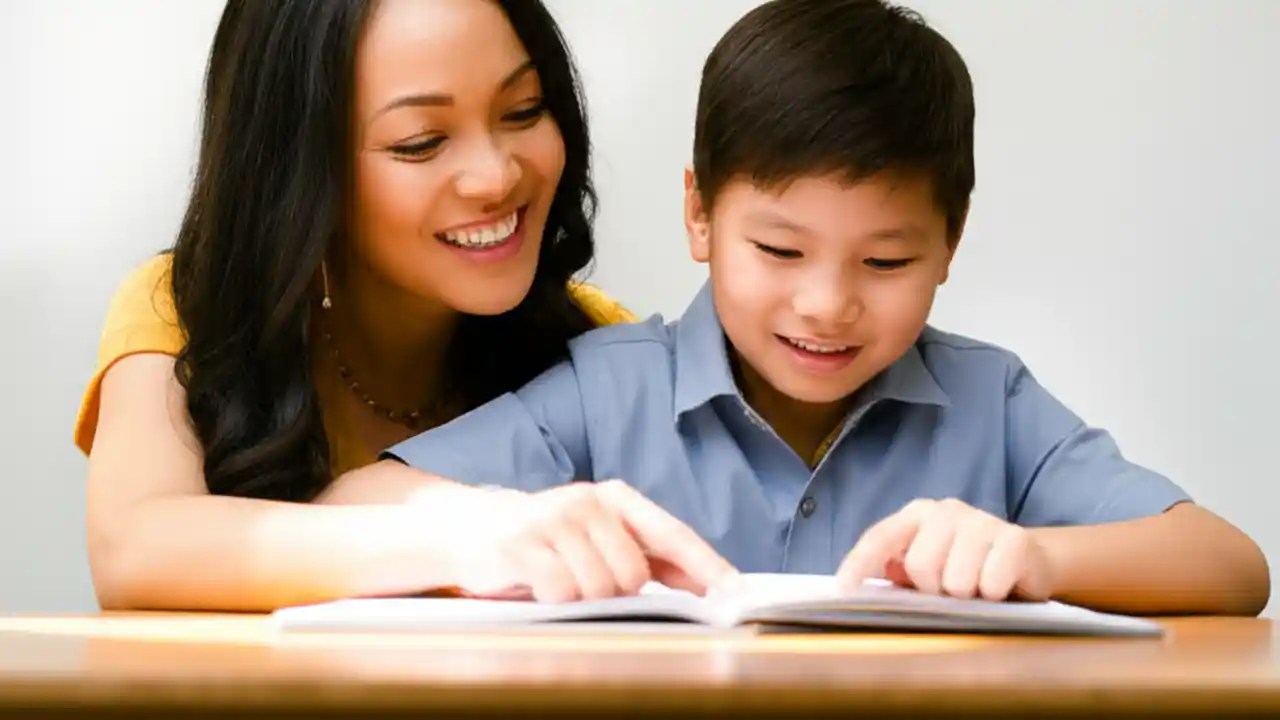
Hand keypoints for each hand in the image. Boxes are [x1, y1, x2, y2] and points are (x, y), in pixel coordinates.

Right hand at [453, 480, 737, 602]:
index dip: (706, 565)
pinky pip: (561, 592)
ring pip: (599, 588)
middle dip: (619, 591)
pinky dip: (555, 601)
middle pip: (634, 573)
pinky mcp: (521, 544)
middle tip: (589, 582)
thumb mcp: (600, 536)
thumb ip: (650, 555)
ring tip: (560, 582)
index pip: (673, 534)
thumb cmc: (547, 538)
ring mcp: (553, 521)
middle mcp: (587, 502)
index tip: (736, 592)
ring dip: (583, 599)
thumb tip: (706, 582)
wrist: (471, 528)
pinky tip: (540, 586)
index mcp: (615, 498)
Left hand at [836, 498, 1054, 600]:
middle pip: (920, 565)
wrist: (1026, 560)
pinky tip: (999, 586)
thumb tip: (859, 589)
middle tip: (947, 592)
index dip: (859, 563)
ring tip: (975, 589)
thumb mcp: (925, 569)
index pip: (879, 537)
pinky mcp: (1014, 537)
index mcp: (915, 515)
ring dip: (965, 596)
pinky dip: (993, 594)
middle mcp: (945, 510)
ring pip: (956, 580)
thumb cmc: (964, 568)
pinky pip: (991, 583)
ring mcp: (981, 519)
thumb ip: (895, 572)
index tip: (844, 590)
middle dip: (932, 590)